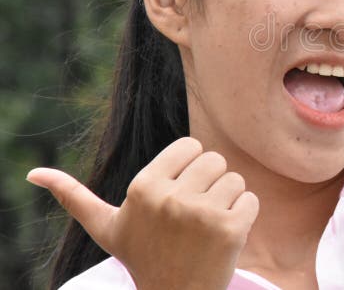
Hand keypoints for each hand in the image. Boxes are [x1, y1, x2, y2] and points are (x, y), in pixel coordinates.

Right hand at [27, 138, 258, 289]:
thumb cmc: (143, 257)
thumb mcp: (107, 228)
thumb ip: (75, 198)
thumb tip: (34, 174)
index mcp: (143, 187)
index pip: (191, 145)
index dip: (189, 169)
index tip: (177, 196)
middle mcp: (170, 197)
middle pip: (215, 159)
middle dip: (210, 184)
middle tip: (193, 216)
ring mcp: (201, 213)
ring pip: (235, 179)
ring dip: (228, 200)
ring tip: (206, 227)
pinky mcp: (231, 228)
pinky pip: (251, 199)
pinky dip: (245, 215)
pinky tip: (224, 236)